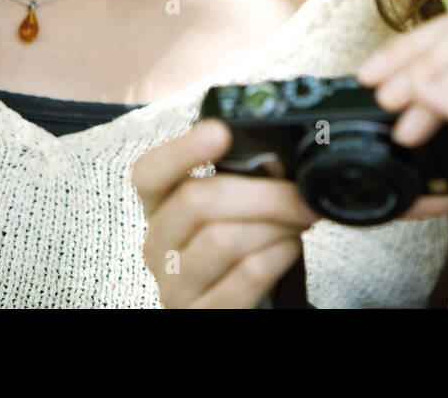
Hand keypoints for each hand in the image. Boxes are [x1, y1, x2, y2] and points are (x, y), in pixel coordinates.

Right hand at [132, 118, 320, 306]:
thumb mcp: (229, 210)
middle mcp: (157, 245)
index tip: (220, 132)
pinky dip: (278, 256)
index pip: (149, 173)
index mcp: (159, 207)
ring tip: (296, 222)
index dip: (181, 149)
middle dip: (262, 193)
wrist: (243, 304)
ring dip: (274, 226)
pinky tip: (288, 249)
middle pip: (197, 202)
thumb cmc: (240, 248)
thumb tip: (278, 154)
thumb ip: (240, 180)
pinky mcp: (202, 315)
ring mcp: (175, 286)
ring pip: (223, 239)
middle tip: (298, 195)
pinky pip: (247, 275)